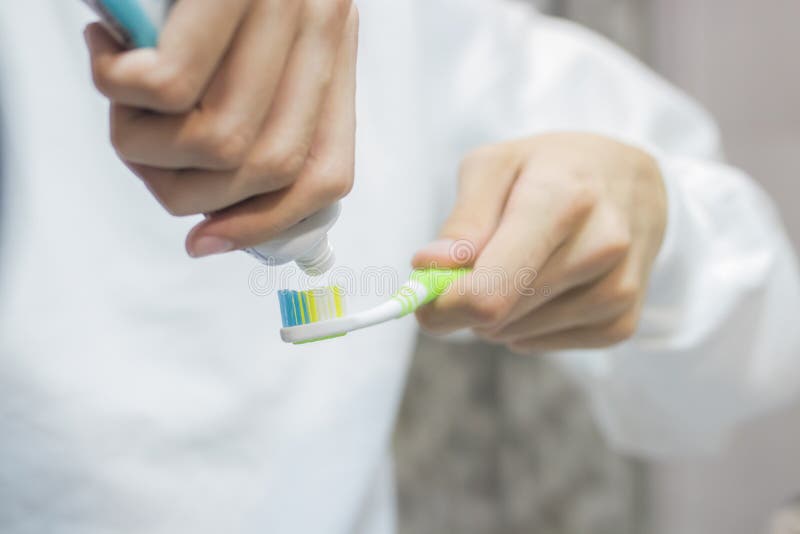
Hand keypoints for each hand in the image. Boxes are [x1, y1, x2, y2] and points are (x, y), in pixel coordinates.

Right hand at [84, 0, 358, 256]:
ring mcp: (281, 1)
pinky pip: (170, 88)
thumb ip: (247, 111)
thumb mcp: (240, 41)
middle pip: (266, 169)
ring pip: (219, 143)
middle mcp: (319, 24)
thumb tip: (217, 220)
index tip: (207, 239)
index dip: (266, 224)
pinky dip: (120, 90)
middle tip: (139, 143)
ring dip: (145, 144)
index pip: (327, 173)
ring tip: (117, 92)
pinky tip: (104, 50)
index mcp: (330, 48)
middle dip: (187, 188)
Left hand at [413, 132, 666, 352]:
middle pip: (498, 315)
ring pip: (517, 334)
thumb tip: (431, 267)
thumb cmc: (552, 169)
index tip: (426, 297)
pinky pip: (544, 345)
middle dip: (469, 300)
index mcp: (563, 199)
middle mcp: (601, 247)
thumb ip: (463, 218)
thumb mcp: (497, 166)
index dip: (444, 306)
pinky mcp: (623, 321)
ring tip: (519, 263)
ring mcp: (618, 289)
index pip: (490, 290)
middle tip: (477, 262)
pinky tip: (541, 287)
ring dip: (499, 313)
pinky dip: (527, 326)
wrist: (633, 181)